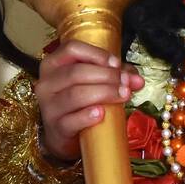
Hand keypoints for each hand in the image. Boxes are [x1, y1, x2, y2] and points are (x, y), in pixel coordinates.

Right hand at [34, 40, 144, 161]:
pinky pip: (72, 120)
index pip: (72, 49)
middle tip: (126, 83)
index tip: (116, 64)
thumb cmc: (77, 102)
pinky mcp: (56, 128)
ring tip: (123, 95)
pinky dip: (88, 116)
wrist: (62, 134)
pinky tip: (101, 113)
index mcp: (53, 64)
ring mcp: (49, 106)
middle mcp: (47, 83)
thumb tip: (137, 80)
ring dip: (104, 93)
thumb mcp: (92, 82)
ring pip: (76, 94)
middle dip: (106, 76)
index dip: (96, 54)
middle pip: (76, 72)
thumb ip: (114, 75)